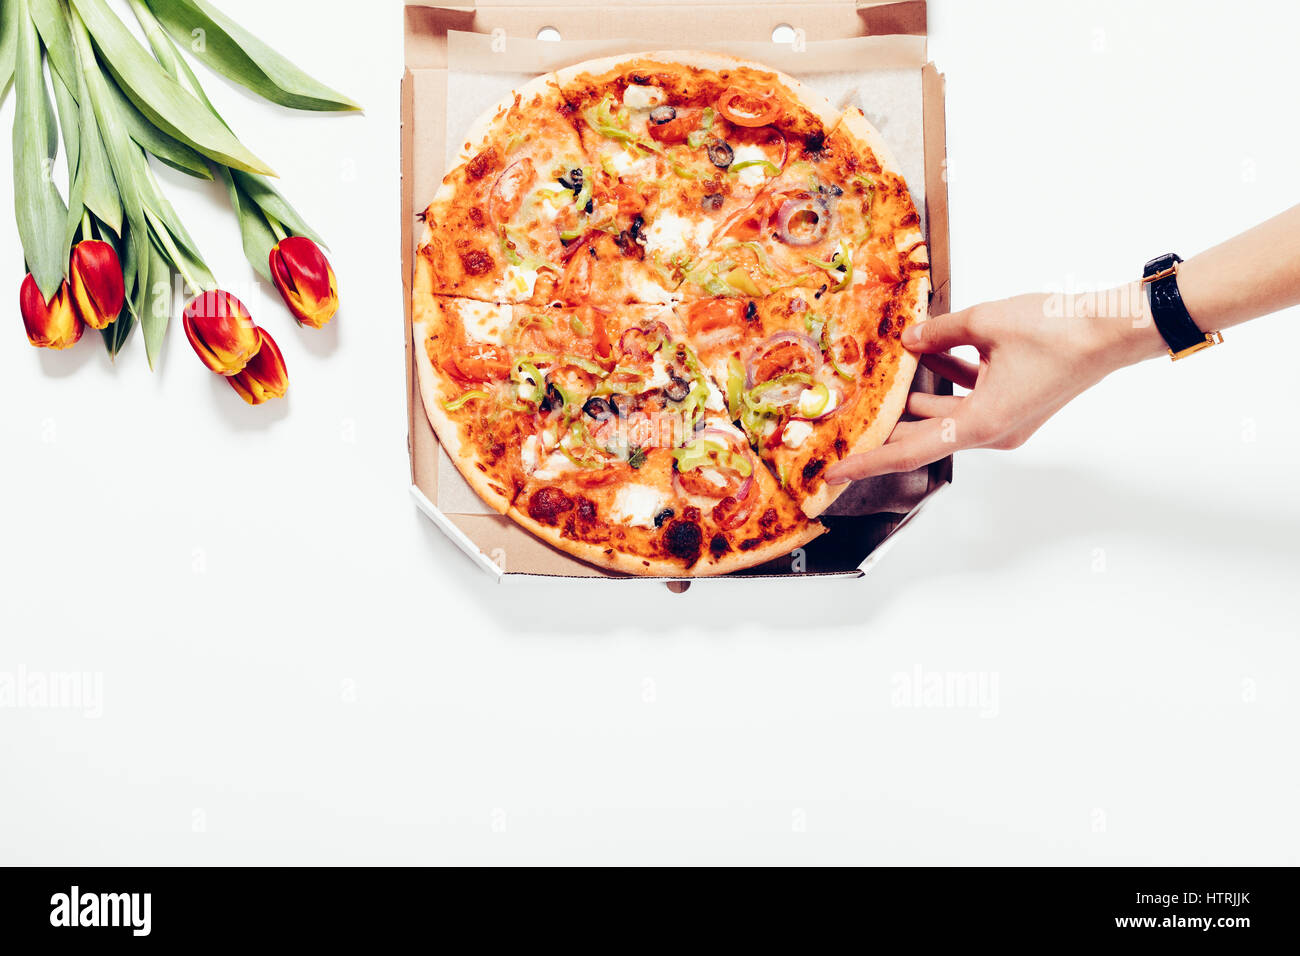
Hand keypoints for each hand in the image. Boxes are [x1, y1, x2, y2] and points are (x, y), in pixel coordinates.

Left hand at [826, 284, 1163, 482]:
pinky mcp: (1015, 405)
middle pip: (925, 435)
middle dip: (888, 429)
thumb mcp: (983, 322)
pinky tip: (931, 354)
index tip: (835, 473)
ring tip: (887, 380)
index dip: (868, 461)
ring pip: (947, 415)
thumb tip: (909, 338)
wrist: (1111, 330)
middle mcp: (992, 432)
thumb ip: (938, 332)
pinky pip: (969, 400)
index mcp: (981, 423)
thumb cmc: (1058, 331)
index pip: (909, 449)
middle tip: (851, 429)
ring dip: (919, 398)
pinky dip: (949, 381)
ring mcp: (1005, 421)